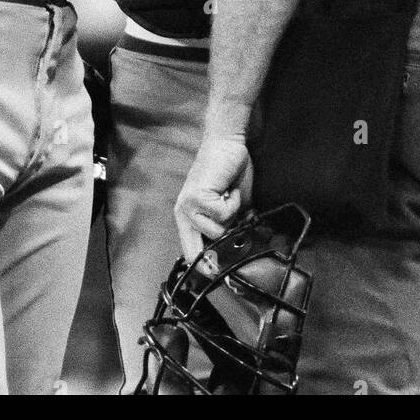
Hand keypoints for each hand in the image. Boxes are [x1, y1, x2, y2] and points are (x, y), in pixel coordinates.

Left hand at [175, 134, 252, 261]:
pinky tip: (229, 189)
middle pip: (207, 247)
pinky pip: (223, 215)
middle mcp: (183, 214)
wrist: (228, 145)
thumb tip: (235, 255)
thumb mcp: (231, 208)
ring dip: (232, 214)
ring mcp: (188, 206)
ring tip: (229, 195)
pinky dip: (234, 203)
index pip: (191, 254)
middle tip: (231, 208)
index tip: (219, 275)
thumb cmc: (230, 174)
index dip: (206, 268)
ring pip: (218, 231)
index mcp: (188, 219)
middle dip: (227, 232)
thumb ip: (229, 228)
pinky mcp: (197, 197)